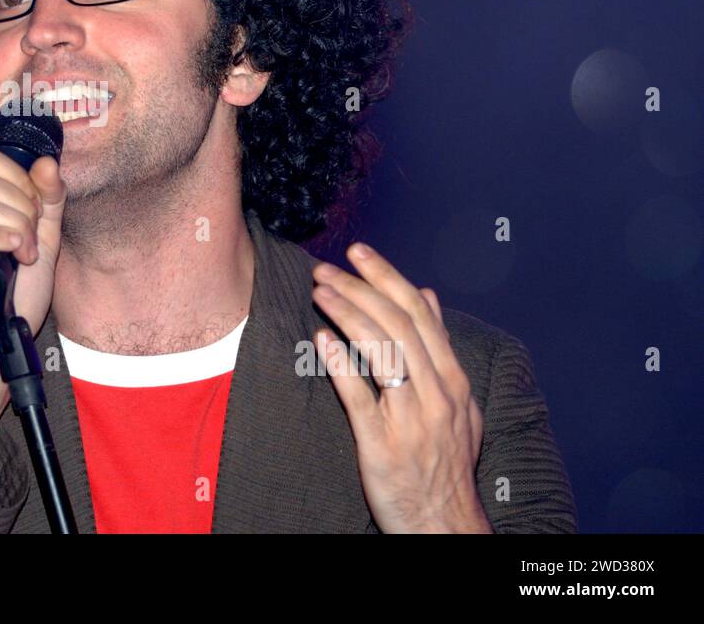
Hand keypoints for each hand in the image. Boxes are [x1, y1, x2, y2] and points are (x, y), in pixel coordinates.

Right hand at [0, 143, 66, 400]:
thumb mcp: (40, 241)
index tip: (37, 211)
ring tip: (26, 252)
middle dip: (20, 205)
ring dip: (10, 224)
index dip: (17, 177)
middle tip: (33, 238)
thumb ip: (48, 201)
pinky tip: (13, 251)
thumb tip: (47, 161)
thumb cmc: (13, 299)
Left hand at [311, 243, 492, 533]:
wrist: (445, 523)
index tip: (358, 251)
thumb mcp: (457, 400)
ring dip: (347, 313)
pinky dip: (341, 364)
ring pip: (380, 351)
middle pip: (396, 323)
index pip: (417, 312)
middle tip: (324, 268)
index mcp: (451, 379)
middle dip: (358, 287)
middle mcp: (435, 393)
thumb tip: (427, 294)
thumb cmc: (443, 459)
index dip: (386, 276)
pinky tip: (321, 339)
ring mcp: (411, 419)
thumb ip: (438, 346)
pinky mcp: (383, 445)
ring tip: (319, 292)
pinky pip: (360, 398)